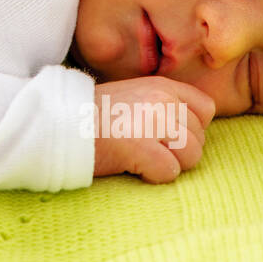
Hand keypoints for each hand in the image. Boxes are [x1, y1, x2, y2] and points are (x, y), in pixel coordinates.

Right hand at [91, 76, 215, 182]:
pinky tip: (131, 165)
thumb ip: (162, 104)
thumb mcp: (132, 95)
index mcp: (161, 85)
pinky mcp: (144, 148)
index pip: (205, 109)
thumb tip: (188, 128)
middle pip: (198, 138)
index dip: (191, 128)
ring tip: (140, 158)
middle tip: (146, 149)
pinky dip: (152, 176)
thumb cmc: (92, 115)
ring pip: (191, 157)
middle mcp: (163, 100)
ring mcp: (154, 123)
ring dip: (168, 164)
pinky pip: (170, 172)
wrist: (57, 122)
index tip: (166, 135)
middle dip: (177, 151)